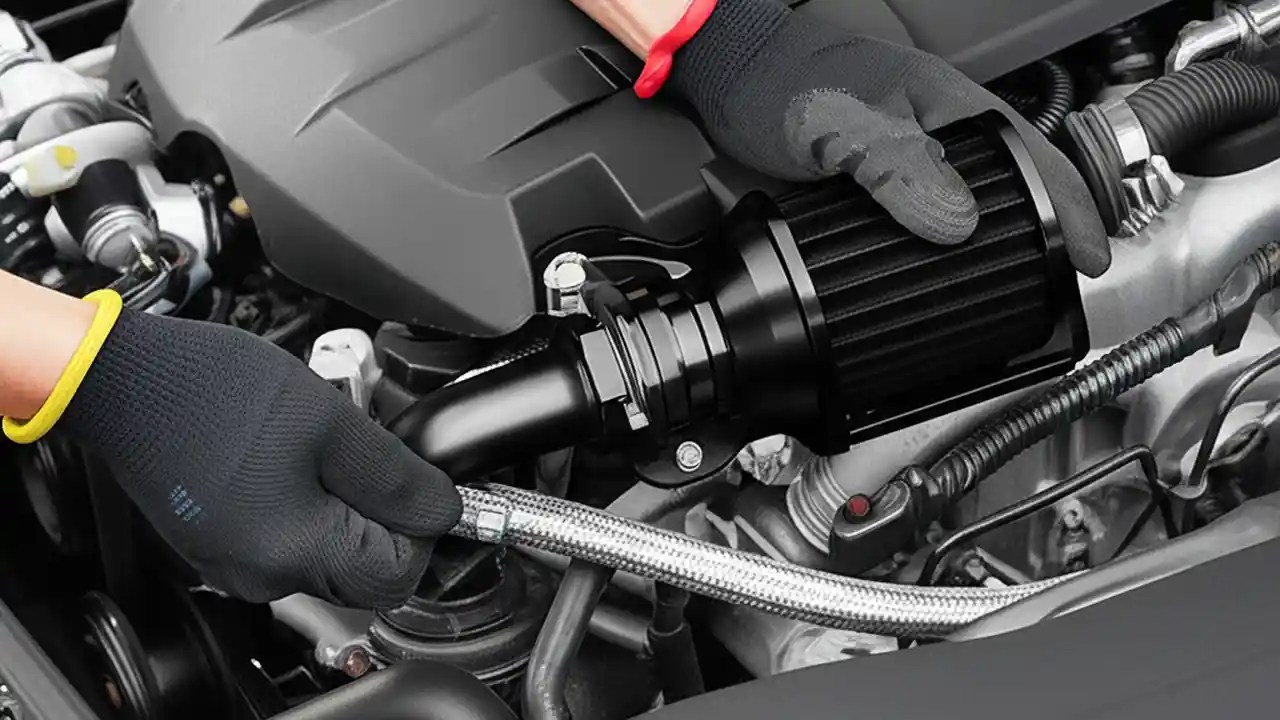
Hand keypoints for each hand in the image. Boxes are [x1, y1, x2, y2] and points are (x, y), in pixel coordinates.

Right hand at [58, 311, 461, 607]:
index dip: (420, 528)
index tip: (412, 483)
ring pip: (327, 554)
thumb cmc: (209, 390)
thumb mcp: (332, 422)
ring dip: (344, 507)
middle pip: (362, 572)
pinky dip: (307, 505)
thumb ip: (398, 478)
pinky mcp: (220, 546)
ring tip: (322, 448)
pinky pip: (288, 540)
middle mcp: (261, 576)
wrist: (122, 378)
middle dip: (382, 518)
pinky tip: (292, 457)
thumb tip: (444, 511)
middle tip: (365, 456)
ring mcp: (236, 566)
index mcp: (293, 553)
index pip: (397, 576)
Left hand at [669, 0, 1110, 276]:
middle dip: (1045, 232)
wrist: (725, 83)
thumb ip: (898, 169)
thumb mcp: (844, 124)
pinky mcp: (872, 187)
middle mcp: (934, 133)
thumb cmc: (783, 80)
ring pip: (968, 209)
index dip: (1070, 205)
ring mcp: (904, 160)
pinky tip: (943, 276)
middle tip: (1066, 282)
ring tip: (1021, 288)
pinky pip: (921, 222)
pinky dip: (940, 251)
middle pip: (1011, 187)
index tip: (1094, 252)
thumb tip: (957, 222)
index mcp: (946, 104)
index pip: (1031, 156)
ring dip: (994, 246)